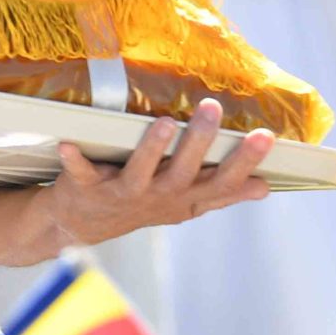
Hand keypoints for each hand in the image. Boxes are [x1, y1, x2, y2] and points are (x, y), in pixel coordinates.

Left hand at [37, 98, 271, 248]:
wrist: (83, 224)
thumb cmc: (142, 204)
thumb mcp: (185, 204)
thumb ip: (222, 193)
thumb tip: (265, 186)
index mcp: (185, 197)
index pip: (223, 182)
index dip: (246, 162)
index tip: (266, 137)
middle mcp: (157, 196)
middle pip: (184, 174)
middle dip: (198, 143)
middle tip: (212, 109)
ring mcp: (121, 193)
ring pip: (140, 173)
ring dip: (150, 150)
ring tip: (162, 123)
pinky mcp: (85, 188)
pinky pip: (81, 173)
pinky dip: (74, 161)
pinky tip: (68, 145)